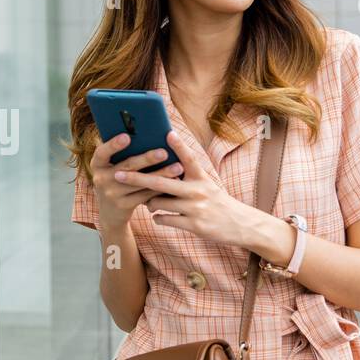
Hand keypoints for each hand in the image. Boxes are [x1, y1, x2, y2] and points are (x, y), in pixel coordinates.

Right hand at [89, 132, 184, 230]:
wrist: (110, 213)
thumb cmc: (116, 181)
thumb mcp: (112, 168)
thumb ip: (122, 155)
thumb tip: (149, 135)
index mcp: (97, 164)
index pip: (102, 152)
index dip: (113, 145)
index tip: (127, 136)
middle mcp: (101, 179)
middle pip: (126, 166)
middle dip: (147, 158)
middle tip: (164, 152)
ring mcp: (111, 194)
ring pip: (140, 182)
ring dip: (160, 174)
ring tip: (178, 167)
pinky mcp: (123, 205)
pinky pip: (145, 195)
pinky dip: (160, 187)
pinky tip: (174, 181)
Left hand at [114, 131, 254, 248]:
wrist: (240, 225)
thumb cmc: (217, 201)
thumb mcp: (207, 184)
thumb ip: (188, 175)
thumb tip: (163, 165)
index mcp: (202, 177)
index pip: (189, 158)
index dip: (179, 146)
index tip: (168, 133)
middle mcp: (198, 191)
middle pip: (162, 183)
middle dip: (137, 178)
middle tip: (119, 175)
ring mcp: (195, 208)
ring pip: (159, 203)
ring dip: (149, 203)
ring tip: (148, 202)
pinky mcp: (194, 225)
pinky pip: (165, 220)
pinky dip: (158, 218)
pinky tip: (158, 217)